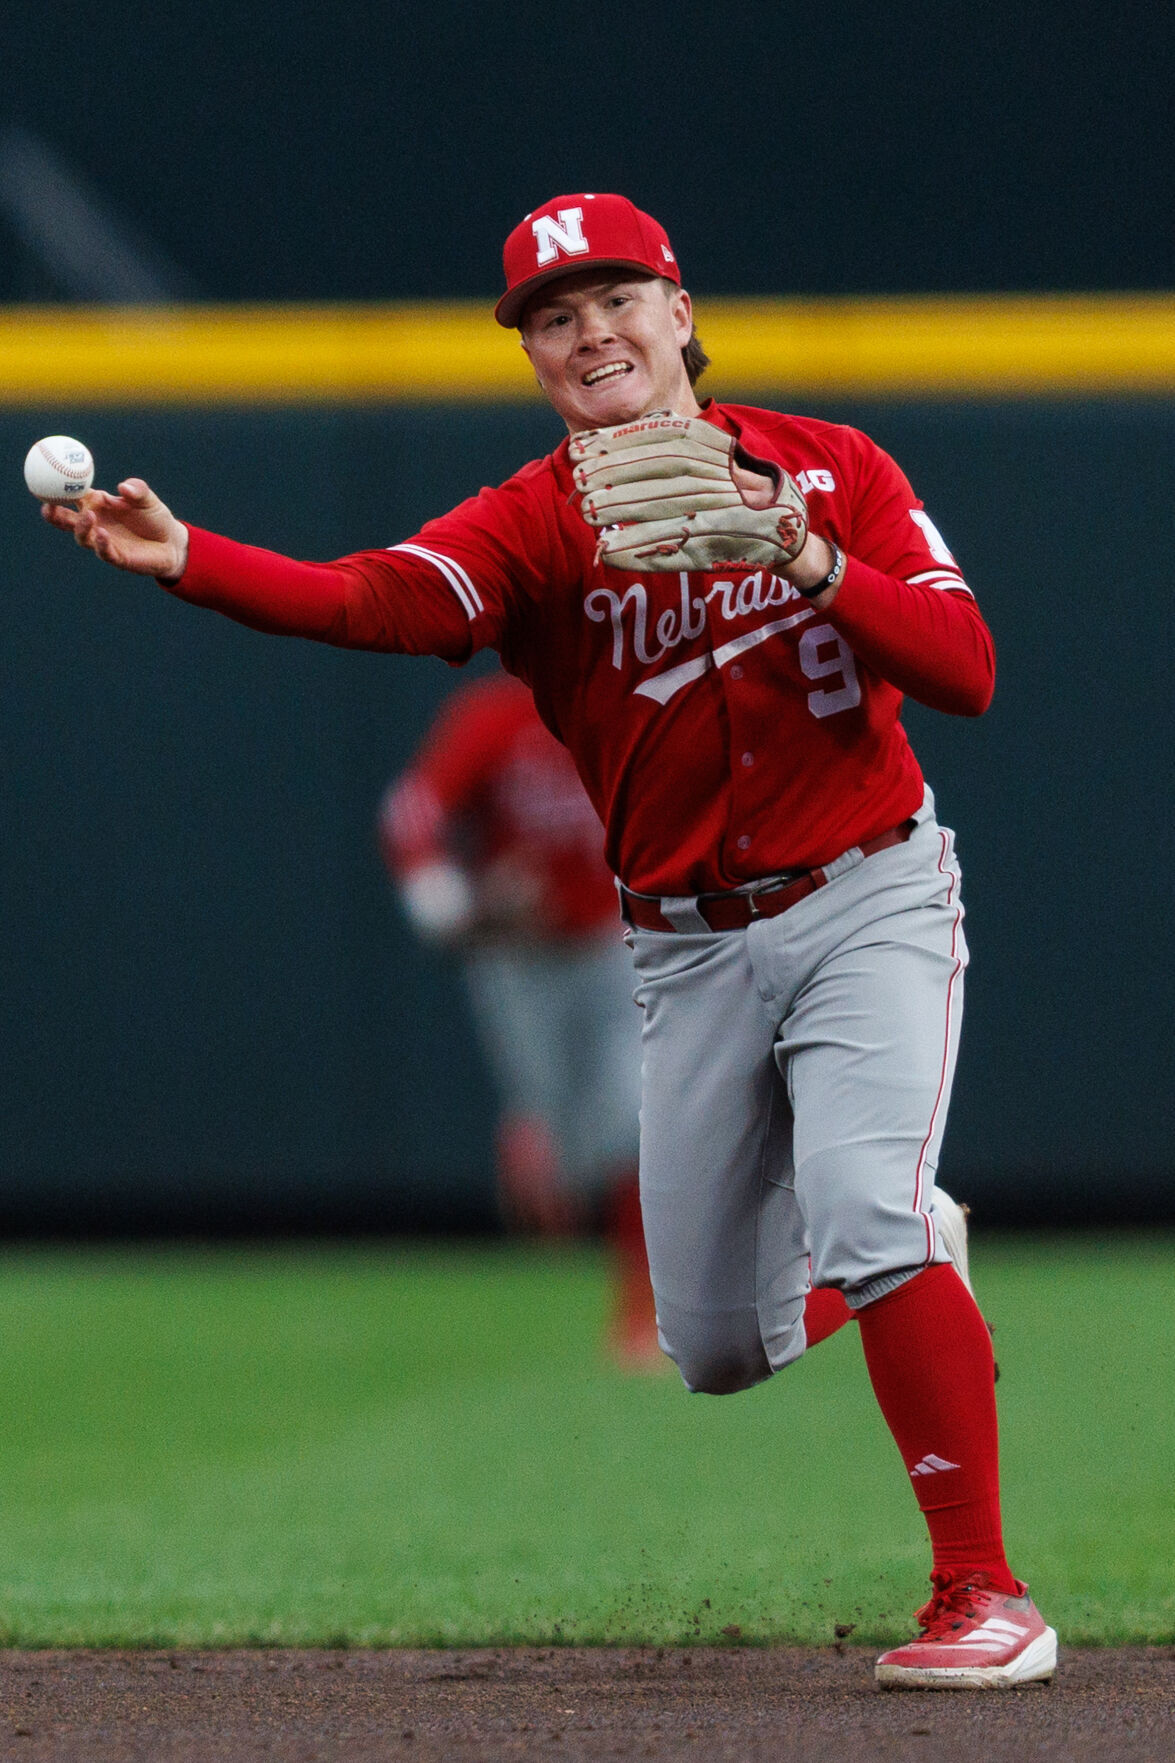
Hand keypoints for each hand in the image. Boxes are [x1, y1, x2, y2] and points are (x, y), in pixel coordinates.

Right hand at [41, 478, 189, 581]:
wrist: (172, 543)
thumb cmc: (155, 517)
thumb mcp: (148, 499)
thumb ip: (137, 490)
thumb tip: (123, 487)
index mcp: (98, 505)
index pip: (73, 497)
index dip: (59, 490)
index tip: (48, 482)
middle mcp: (96, 523)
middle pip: (67, 521)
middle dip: (54, 515)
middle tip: (48, 506)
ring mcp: (103, 542)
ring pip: (83, 537)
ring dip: (82, 527)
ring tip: (89, 516)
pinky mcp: (116, 557)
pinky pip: (104, 552)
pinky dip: (101, 544)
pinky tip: (103, 534)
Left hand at [570, 413, 807, 574]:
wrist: (783, 524)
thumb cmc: (731, 485)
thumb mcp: (706, 450)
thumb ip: (666, 441)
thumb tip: (608, 440)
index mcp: (707, 444)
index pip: (653, 438)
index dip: (612, 443)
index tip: (579, 449)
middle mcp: (711, 473)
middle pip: (653, 471)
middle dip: (611, 476)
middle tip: (579, 483)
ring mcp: (713, 508)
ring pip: (659, 506)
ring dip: (621, 511)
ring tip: (589, 515)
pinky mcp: (713, 543)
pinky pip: (670, 546)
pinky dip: (637, 550)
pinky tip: (610, 551)